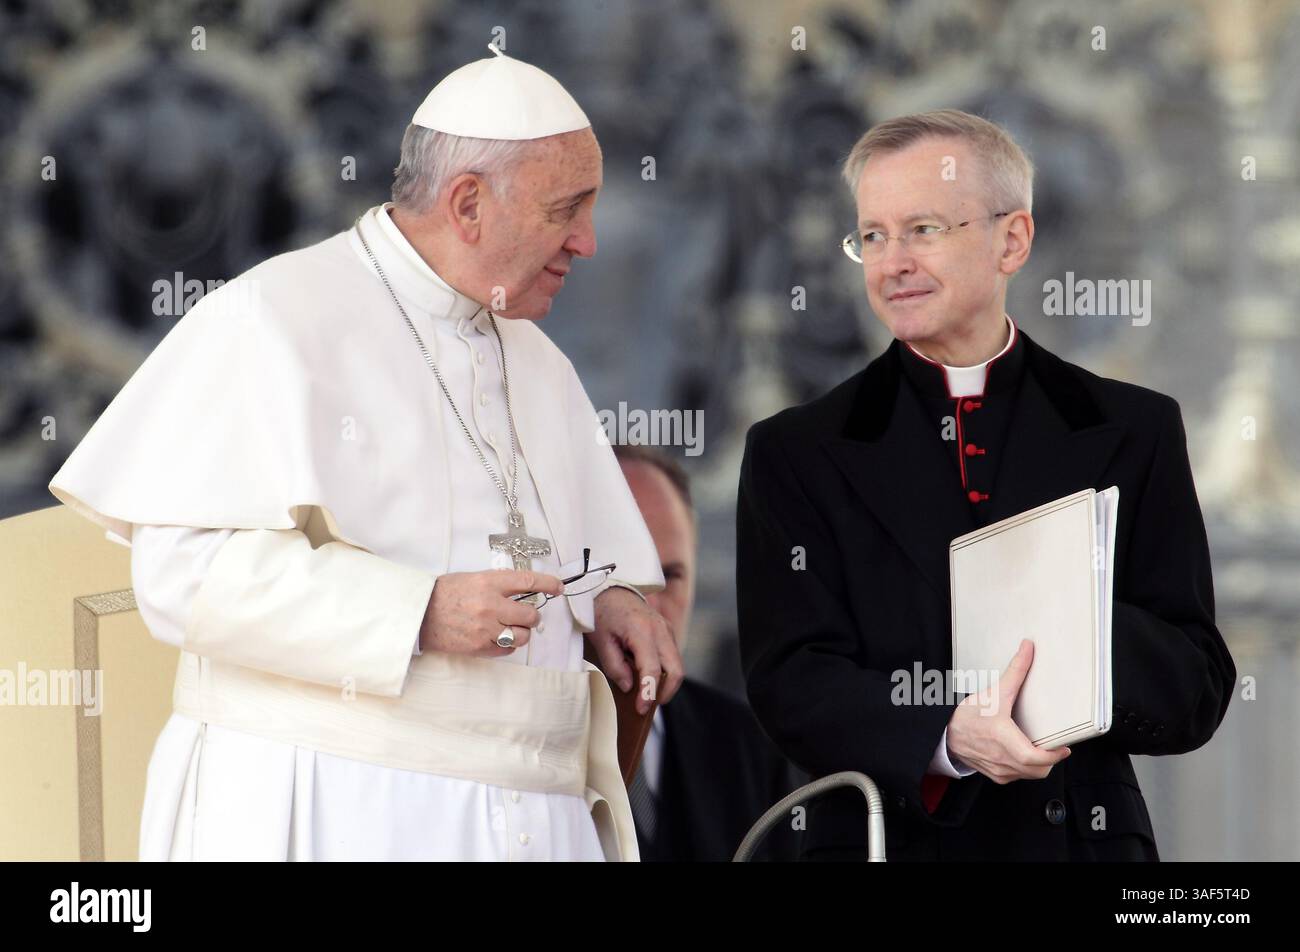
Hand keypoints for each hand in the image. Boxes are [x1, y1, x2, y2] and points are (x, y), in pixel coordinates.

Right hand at [420, 569, 562, 657]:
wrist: (418, 614)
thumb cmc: (445, 593)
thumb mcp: (473, 578)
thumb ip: (499, 584)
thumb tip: (525, 591)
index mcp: (489, 582)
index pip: (529, 582)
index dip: (549, 584)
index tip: (559, 587)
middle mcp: (491, 605)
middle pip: (531, 614)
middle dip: (532, 615)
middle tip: (526, 615)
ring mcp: (486, 628)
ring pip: (523, 635)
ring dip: (522, 632)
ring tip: (511, 628)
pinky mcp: (480, 647)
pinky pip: (507, 649)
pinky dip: (507, 644)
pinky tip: (497, 637)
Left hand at [587, 587, 683, 714]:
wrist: (609, 589)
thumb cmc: (601, 614)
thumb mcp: (600, 641)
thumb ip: (615, 666)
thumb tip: (629, 687)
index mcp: (642, 631)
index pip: (652, 670)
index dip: (648, 693)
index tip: (641, 709)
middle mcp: (660, 629)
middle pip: (676, 670)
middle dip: (665, 692)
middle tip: (648, 706)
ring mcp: (667, 629)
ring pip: (677, 665)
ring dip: (665, 683)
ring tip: (646, 694)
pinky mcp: (667, 630)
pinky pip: (672, 656)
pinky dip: (664, 671)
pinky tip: (648, 677)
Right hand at [945, 639, 1071, 783]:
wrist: (945, 731)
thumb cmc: (967, 715)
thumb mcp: (994, 691)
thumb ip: (1015, 670)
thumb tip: (1028, 648)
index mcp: (1002, 738)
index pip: (1034, 758)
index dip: (1053, 755)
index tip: (1064, 747)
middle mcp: (1001, 758)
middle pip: (1038, 770)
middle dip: (1051, 759)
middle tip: (1056, 746)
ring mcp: (998, 769)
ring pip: (1030, 775)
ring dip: (1039, 764)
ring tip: (1041, 748)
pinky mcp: (996, 775)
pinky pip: (1018, 776)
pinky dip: (1026, 768)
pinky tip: (1024, 753)